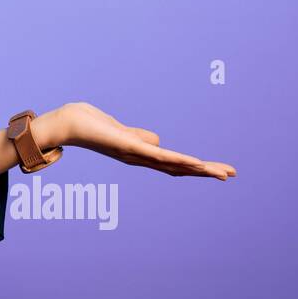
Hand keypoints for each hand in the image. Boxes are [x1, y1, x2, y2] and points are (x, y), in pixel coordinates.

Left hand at [45, 102, 236, 179]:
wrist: (66, 124)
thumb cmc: (90, 125)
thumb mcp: (121, 130)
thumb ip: (140, 137)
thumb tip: (158, 141)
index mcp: (139, 154)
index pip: (172, 164)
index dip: (195, 168)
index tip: (218, 169)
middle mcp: (139, 159)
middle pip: (178, 168)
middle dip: (205, 171)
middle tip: (231, 174)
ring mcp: (135, 154)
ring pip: (172, 164)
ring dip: (199, 168)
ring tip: (222, 172)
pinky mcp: (128, 146)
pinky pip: (158, 155)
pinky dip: (178, 160)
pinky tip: (195, 162)